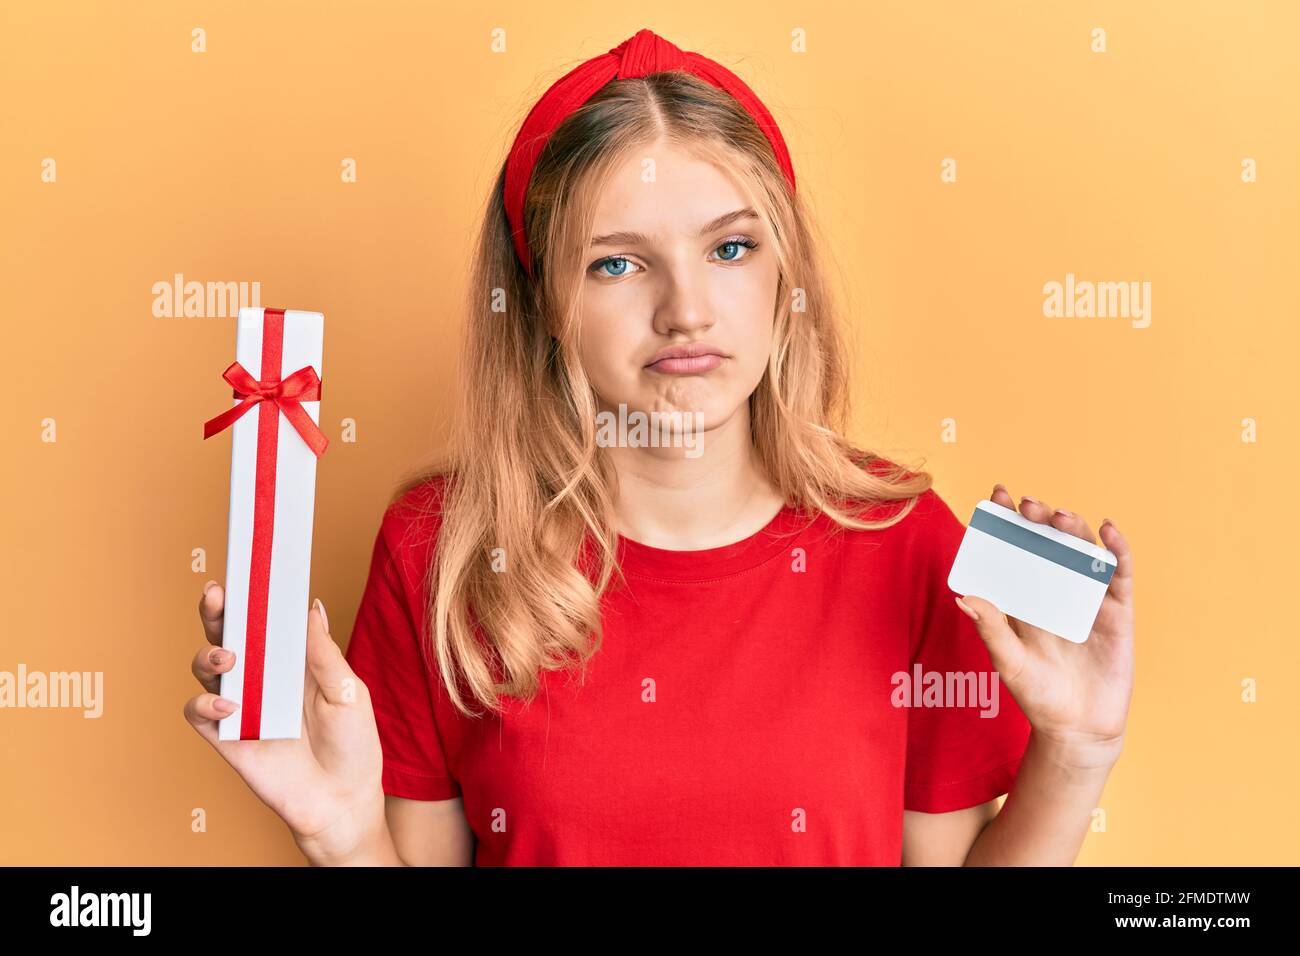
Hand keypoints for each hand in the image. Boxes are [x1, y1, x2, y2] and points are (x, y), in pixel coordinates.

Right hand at [183, 581, 387, 863]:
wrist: (343, 801)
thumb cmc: (353, 745)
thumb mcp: (349, 692)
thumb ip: (323, 652)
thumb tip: (309, 606)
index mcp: (293, 659)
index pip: (267, 618)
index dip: (255, 592)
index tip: (249, 564)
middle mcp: (263, 676)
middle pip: (228, 631)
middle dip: (218, 609)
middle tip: (219, 592)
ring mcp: (242, 704)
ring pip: (206, 665)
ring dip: (210, 652)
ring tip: (229, 655)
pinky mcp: (226, 737)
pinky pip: (199, 712)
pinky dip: (205, 702)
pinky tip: (229, 703)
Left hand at [955, 484, 1134, 770]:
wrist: (1078, 729)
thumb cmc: (1038, 696)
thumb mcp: (1009, 663)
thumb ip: (992, 629)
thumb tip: (964, 597)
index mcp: (1024, 597)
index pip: (1013, 550)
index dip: (1007, 522)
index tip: (997, 496)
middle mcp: (1054, 590)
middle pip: (1047, 543)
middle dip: (1037, 520)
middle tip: (1027, 506)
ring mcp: (1087, 598)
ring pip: (1081, 551)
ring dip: (1073, 529)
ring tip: (1059, 516)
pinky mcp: (1118, 611)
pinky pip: (1118, 574)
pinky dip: (1116, 550)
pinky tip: (1108, 531)